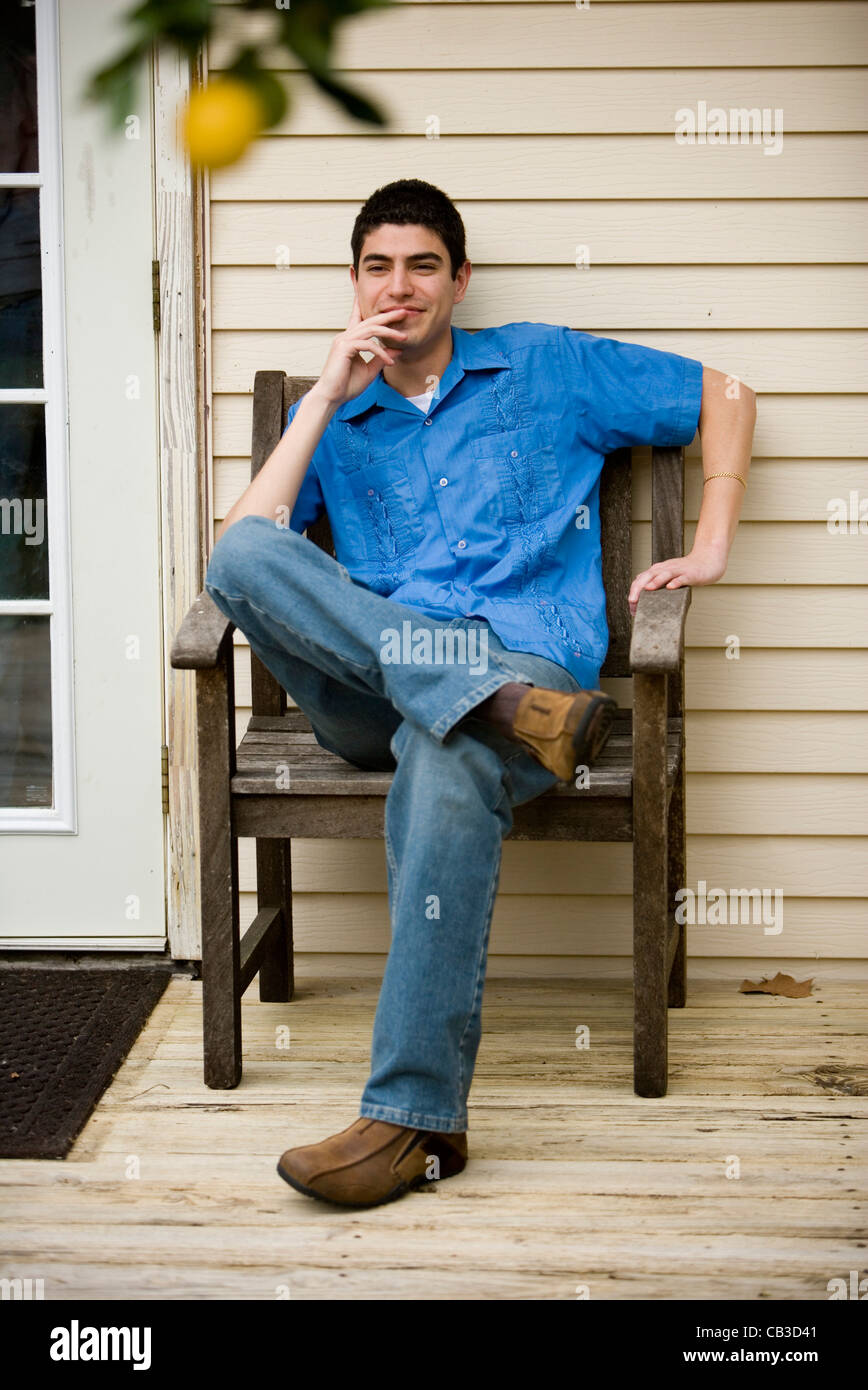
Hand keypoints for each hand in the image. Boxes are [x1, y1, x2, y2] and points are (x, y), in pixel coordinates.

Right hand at [312, 292, 409, 407]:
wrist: (331, 397)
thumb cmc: (347, 385)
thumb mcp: (370, 370)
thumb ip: (381, 358)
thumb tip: (397, 350)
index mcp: (350, 340)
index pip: (358, 318)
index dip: (366, 306)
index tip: (376, 298)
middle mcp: (346, 337)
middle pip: (370, 320)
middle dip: (388, 316)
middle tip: (404, 312)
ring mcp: (344, 341)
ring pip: (370, 329)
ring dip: (389, 332)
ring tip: (404, 337)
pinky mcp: (344, 348)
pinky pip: (367, 345)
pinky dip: (381, 352)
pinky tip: (390, 362)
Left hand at [628, 546, 726, 616]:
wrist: (708, 561)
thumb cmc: (687, 571)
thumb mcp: (668, 575)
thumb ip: (656, 582)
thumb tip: (642, 594)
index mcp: (659, 570)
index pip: (641, 579)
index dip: (634, 592)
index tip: (632, 608)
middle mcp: (666, 569)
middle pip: (649, 575)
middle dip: (638, 588)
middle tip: (632, 601)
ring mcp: (679, 571)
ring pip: (664, 574)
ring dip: (655, 582)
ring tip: (647, 589)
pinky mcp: (690, 574)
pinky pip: (682, 578)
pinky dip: (676, 582)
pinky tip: (671, 587)